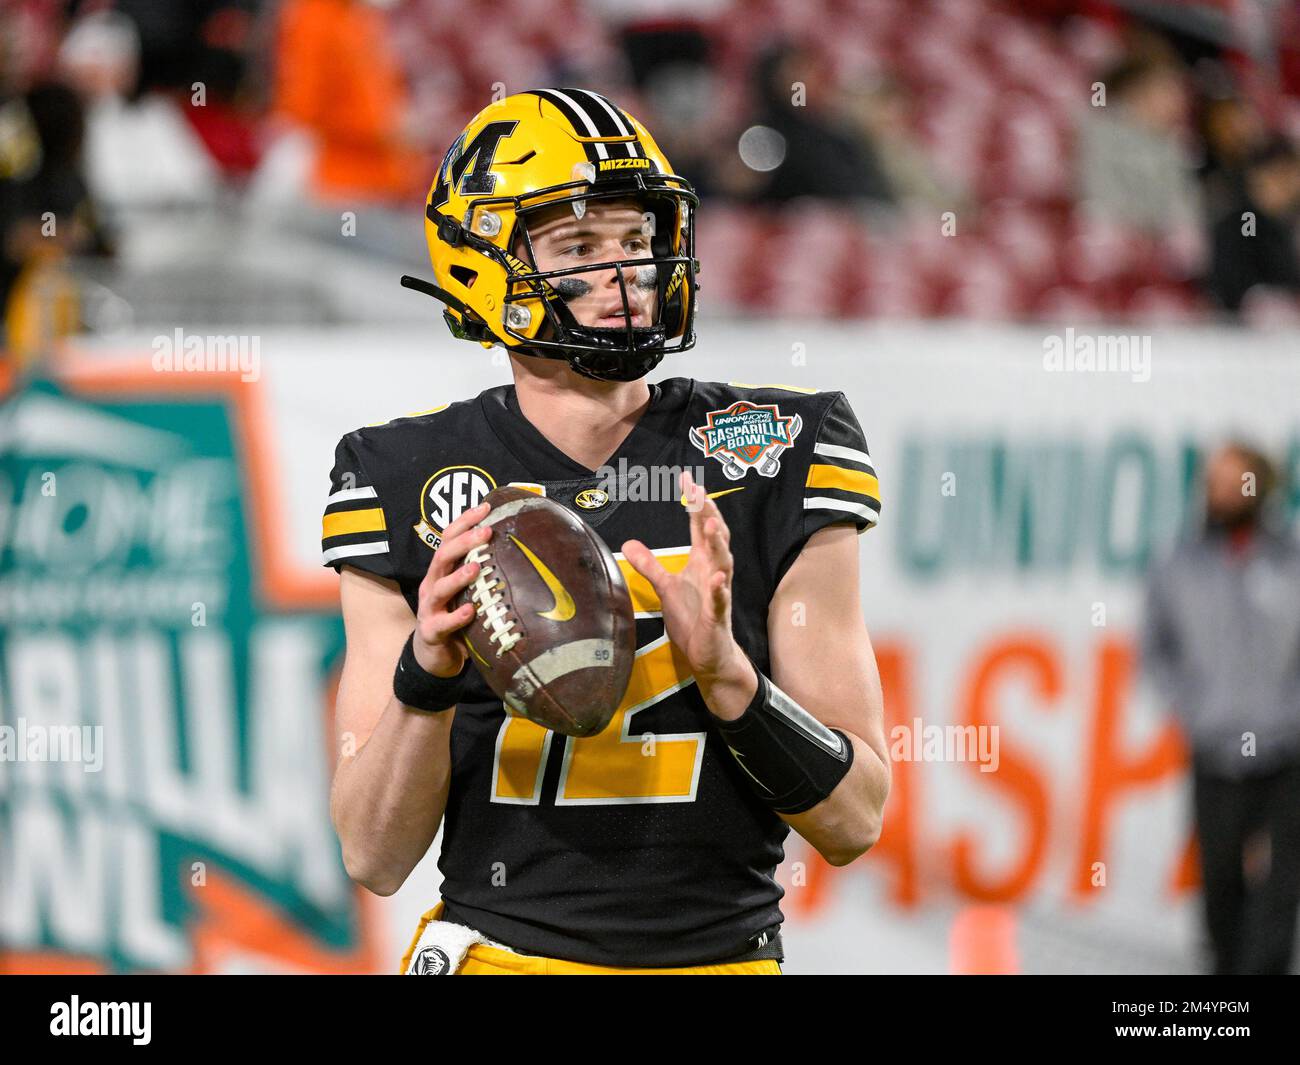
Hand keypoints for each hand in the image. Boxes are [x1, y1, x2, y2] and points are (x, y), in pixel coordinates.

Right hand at [413, 502, 492, 676]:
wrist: (434, 656)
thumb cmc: (455, 617)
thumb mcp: (467, 591)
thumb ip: (482, 572)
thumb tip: (516, 549)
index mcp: (442, 572)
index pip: (448, 539)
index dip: (464, 521)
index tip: (486, 506)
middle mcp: (433, 585)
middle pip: (443, 557)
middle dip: (464, 542)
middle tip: (486, 531)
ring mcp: (430, 609)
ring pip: (440, 588)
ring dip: (458, 577)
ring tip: (477, 567)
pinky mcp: (431, 632)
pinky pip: (442, 624)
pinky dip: (456, 617)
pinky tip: (471, 611)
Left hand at [622, 470, 748, 688]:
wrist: (709, 654)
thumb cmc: (692, 618)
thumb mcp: (665, 588)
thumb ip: (650, 565)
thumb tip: (628, 543)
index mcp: (702, 562)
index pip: (699, 527)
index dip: (695, 504)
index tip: (687, 479)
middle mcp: (714, 572)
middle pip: (715, 538)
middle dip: (708, 515)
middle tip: (700, 493)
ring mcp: (719, 593)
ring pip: (723, 564)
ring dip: (718, 545)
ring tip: (711, 526)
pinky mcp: (717, 617)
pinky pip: (720, 600)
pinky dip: (719, 589)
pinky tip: (717, 578)